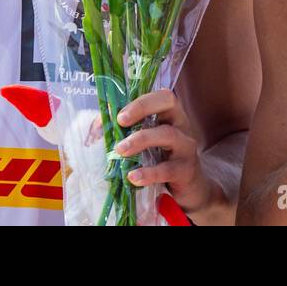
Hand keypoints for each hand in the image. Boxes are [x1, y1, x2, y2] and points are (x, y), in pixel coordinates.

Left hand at [113, 88, 218, 218]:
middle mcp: (181, 125)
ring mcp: (186, 147)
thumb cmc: (162, 160)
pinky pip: (167, 168)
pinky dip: (149, 172)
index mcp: (170, 114)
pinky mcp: (186, 170)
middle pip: (169, 103)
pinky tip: (133, 177)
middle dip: (142, 108)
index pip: (161, 95)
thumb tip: (96, 127)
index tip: (118, 115)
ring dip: (141, 139)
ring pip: (169, 134)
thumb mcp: (146, 143)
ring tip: (120, 150)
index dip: (140, 101)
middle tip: (121, 122)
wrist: (190, 190)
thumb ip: (125, 132)